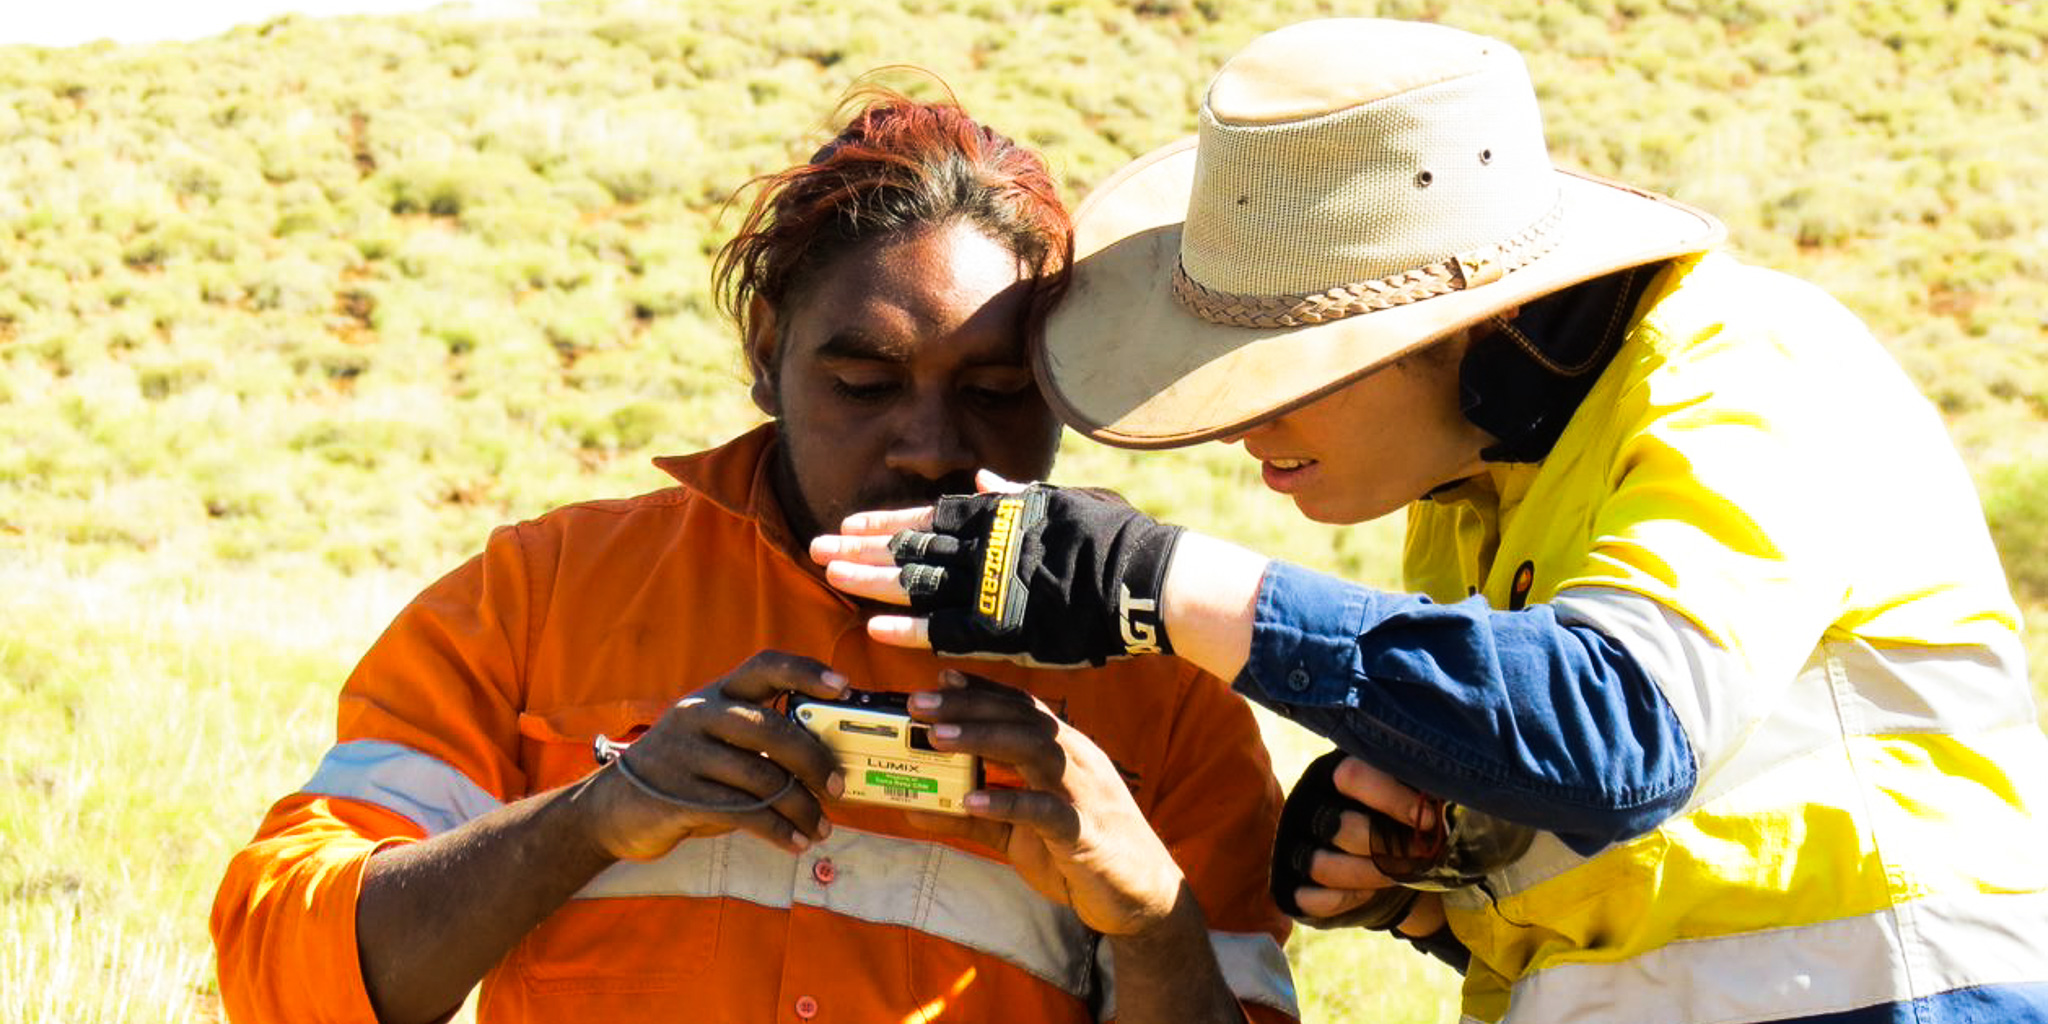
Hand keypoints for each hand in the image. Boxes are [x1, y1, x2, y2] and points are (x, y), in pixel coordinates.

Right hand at [585, 651, 847, 860]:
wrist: (611, 810)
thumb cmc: (682, 774)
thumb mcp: (713, 742)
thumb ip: (758, 742)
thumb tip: (826, 761)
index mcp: (715, 695)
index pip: (765, 666)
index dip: (807, 672)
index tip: (843, 687)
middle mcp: (699, 715)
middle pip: (773, 728)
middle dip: (814, 761)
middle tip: (838, 787)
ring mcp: (685, 754)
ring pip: (763, 778)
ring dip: (801, 808)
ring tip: (820, 828)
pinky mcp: (678, 796)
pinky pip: (743, 812)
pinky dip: (777, 830)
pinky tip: (794, 842)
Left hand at [810, 471, 1181, 667]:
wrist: (1145, 578)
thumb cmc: (1110, 537)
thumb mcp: (1059, 501)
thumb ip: (1012, 496)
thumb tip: (977, 480)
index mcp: (995, 515)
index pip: (925, 516)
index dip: (882, 522)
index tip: (847, 524)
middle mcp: (984, 546)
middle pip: (908, 547)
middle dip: (858, 548)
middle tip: (815, 549)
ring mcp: (990, 587)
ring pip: (916, 582)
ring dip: (868, 580)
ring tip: (829, 577)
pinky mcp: (1003, 627)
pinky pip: (945, 630)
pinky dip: (909, 629)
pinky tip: (873, 627)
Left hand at [897, 671, 1185, 936]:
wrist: (1140, 895)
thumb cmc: (1080, 854)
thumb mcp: (1018, 834)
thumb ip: (973, 817)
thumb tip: (915, 807)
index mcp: (1066, 754)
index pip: (1022, 710)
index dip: (983, 691)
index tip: (942, 678)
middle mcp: (1077, 763)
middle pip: (1021, 720)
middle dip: (969, 707)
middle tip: (920, 704)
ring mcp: (1083, 794)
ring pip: (1034, 750)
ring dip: (983, 739)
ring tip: (938, 737)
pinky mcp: (1085, 833)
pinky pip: (1045, 811)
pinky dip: (1008, 802)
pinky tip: (970, 800)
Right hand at [1272, 750, 1445, 936]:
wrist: (1387, 861)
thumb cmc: (1401, 820)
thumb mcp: (1412, 796)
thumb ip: (1423, 794)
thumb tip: (1437, 812)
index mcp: (1337, 772)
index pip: (1352, 775)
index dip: (1394, 800)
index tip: (1430, 821)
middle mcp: (1309, 805)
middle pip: (1340, 828)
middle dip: (1386, 850)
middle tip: (1418, 856)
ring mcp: (1296, 845)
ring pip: (1323, 866)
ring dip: (1370, 877)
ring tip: (1396, 876)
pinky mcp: (1292, 885)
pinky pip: (1311, 899)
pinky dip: (1346, 900)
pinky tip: (1369, 893)